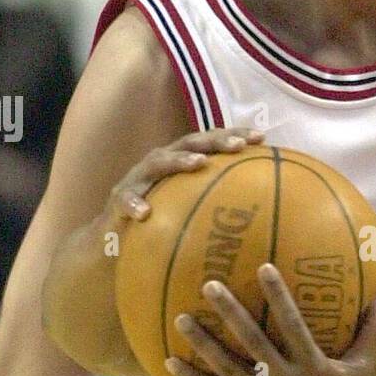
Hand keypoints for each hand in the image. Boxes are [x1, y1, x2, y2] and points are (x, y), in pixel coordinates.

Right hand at [104, 127, 263, 224]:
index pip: (210, 142)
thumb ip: (218, 204)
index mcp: (180, 162)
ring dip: (178, 161)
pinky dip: (134, 203)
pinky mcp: (118, 200)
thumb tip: (262, 212)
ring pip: (157, 163)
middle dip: (214, 140)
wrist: (113, 240)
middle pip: (188, 143)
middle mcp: (160, 163)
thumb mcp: (191, 210)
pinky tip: (144, 213)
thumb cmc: (162, 222)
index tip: (261, 137)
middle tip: (237, 146)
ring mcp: (137, 179)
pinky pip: (125, 200)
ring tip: (198, 163)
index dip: (234, 135)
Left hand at [168, 265, 375, 375]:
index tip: (263, 267)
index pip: (294, 324)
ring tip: (181, 318)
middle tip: (209, 285)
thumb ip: (371, 331)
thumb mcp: (364, 371)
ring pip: (229, 367)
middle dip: (230, 312)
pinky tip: (171, 363)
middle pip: (253, 341)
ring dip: (203, 342)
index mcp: (313, 366)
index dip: (279, 296)